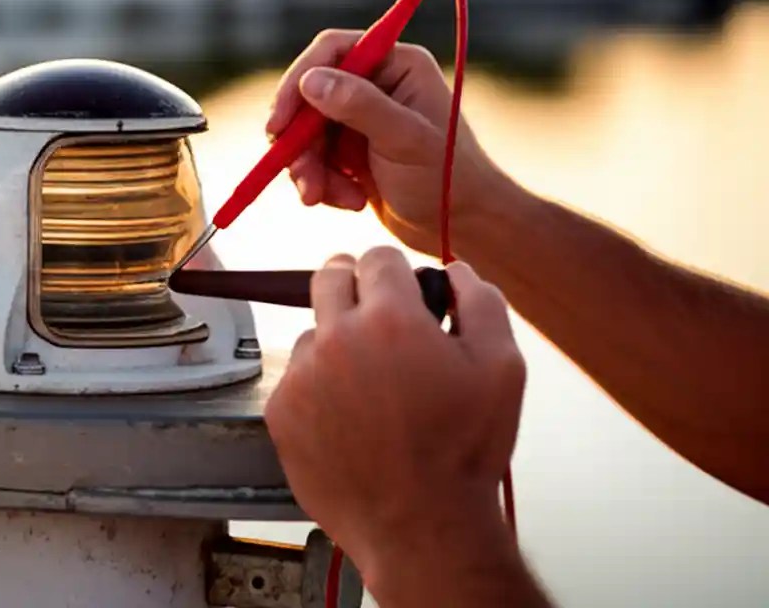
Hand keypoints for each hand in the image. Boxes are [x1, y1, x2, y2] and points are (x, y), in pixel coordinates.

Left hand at [264, 248, 525, 591]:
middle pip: (329, 277)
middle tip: (375, 311)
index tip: (402, 288)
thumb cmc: (464, 450)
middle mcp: (335, 338)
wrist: (419, 526)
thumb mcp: (502, 368)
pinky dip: (318, 388)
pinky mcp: (280, 412)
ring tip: (372, 387)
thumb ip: (481, 303)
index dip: (395, 270)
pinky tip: (350, 418)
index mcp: (389, 319)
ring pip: (314, 333)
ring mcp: (301, 376)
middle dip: (353, 283)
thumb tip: (455, 272)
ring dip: (337, 343)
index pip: (377, 258)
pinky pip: (296, 380)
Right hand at [266, 30, 515, 255]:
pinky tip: (350, 201)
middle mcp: (377, 85)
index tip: (279, 122)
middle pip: (311, 96)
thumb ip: (359, 106)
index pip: (332, 51)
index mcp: (397, 65)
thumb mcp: (403, 140)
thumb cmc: (447, 179)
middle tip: (299, 175)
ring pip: (307, 133)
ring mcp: (362, 119)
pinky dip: (323, 183)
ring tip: (325, 197)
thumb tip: (310, 81)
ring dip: (310, 169)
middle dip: (301, 141)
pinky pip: (316, 160)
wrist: (460, 228)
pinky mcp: (351, 152)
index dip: (298, 80)